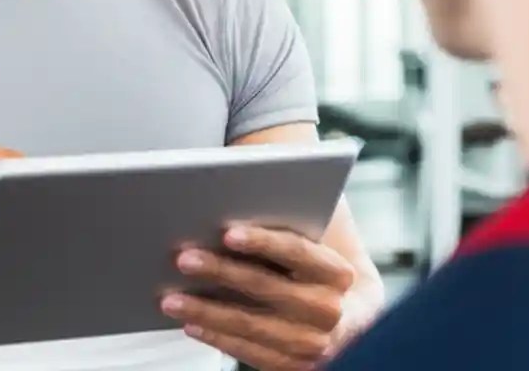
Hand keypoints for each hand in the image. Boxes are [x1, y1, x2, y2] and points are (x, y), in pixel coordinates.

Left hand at [161, 226, 357, 370]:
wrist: (355, 323)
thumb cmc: (321, 271)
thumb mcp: (322, 239)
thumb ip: (294, 211)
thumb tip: (251, 177)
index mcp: (338, 272)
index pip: (297, 251)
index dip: (263, 242)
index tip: (227, 232)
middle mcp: (330, 310)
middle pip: (267, 286)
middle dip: (221, 271)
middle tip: (184, 258)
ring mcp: (313, 344)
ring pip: (251, 325)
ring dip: (207, 311)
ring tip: (172, 298)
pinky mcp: (295, 368)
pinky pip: (249, 353)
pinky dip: (217, 337)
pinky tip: (191, 323)